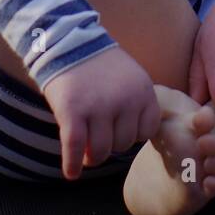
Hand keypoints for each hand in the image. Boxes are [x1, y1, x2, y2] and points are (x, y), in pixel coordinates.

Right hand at [42, 46, 160, 180]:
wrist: (68, 42)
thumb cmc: (100, 64)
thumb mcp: (131, 77)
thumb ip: (137, 104)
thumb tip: (135, 139)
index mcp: (143, 91)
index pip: (146, 132)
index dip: (131, 134)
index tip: (118, 129)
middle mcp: (125, 100)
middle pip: (123, 144)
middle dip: (110, 142)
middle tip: (97, 132)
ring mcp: (99, 107)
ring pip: (101, 152)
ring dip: (91, 155)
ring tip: (85, 149)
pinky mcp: (73, 111)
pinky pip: (75, 149)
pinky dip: (72, 165)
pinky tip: (71, 172)